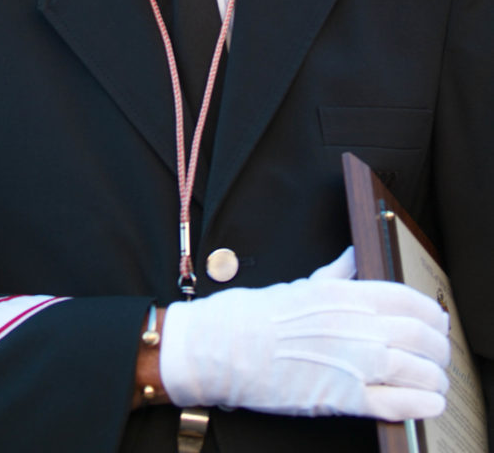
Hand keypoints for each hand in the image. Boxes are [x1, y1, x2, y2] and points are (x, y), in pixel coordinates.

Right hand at [159, 249, 449, 420]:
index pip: (406, 299)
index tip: (435, 320)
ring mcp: (352, 364)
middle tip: (438, 353)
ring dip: (434, 377)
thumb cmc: (255, 315)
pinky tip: (427, 403)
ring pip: (416, 369)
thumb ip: (335, 274)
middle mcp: (355, 327)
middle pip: (419, 334)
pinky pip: (397, 404)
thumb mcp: (300, 284)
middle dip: (437, 346)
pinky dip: (419, 405)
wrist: (223, 349)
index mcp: (344, 295)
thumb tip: (353, 257)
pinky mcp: (342, 399)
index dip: (429, 312)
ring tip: (435, 382)